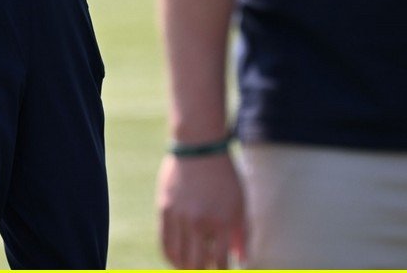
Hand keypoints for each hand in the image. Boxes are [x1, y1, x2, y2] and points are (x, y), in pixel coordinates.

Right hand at [157, 153, 244, 268]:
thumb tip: (241, 258)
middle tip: (205, 267)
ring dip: (185, 267)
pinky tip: (177, 258)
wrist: (199, 146)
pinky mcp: (165, 209)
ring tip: (191, 266)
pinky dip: (170, 256)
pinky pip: (164, 243)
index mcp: (223, 222)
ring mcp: (181, 216)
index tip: (221, 269)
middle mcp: (201, 222)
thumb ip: (242, 233)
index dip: (221, 271)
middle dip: (202, 271)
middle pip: (197, 265)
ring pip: (179, 258)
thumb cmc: (224, 175)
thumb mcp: (240, 203)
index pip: (221, 263)